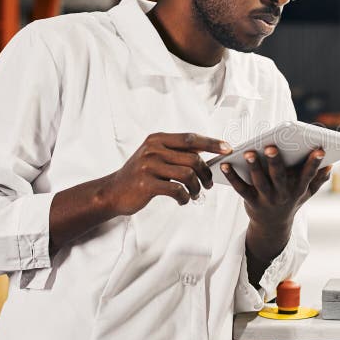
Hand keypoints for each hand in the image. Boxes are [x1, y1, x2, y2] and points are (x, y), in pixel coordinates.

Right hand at [103, 132, 231, 215]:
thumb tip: (205, 153)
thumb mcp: (155, 156)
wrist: (112, 192)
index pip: (191, 138)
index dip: (211, 143)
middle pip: (193, 158)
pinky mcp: (147, 184)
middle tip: (208, 184)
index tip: (227, 149)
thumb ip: (176, 152)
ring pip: (188, 174)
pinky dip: (185, 197)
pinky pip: (177, 190)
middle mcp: (153, 149)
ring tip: (195, 194)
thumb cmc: (139, 175)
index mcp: (157, 139)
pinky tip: (183, 200)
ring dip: (196, 187)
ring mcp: (149, 166)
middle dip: (205, 173)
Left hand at [220, 146, 331, 228]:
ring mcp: (266, 199)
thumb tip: (330, 165)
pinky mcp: (251, 201)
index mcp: (298, 189)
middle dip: (276, 161)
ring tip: (249, 153)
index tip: (319, 149)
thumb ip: (318, 180)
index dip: (314, 163)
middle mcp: (283, 195)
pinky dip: (232, 177)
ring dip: (254, 167)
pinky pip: (240, 188)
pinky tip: (225, 165)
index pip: (308, 175)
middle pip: (279, 177)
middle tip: (272, 146)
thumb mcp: (306, 193)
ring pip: (260, 182)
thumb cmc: (291, 201)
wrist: (272, 227)